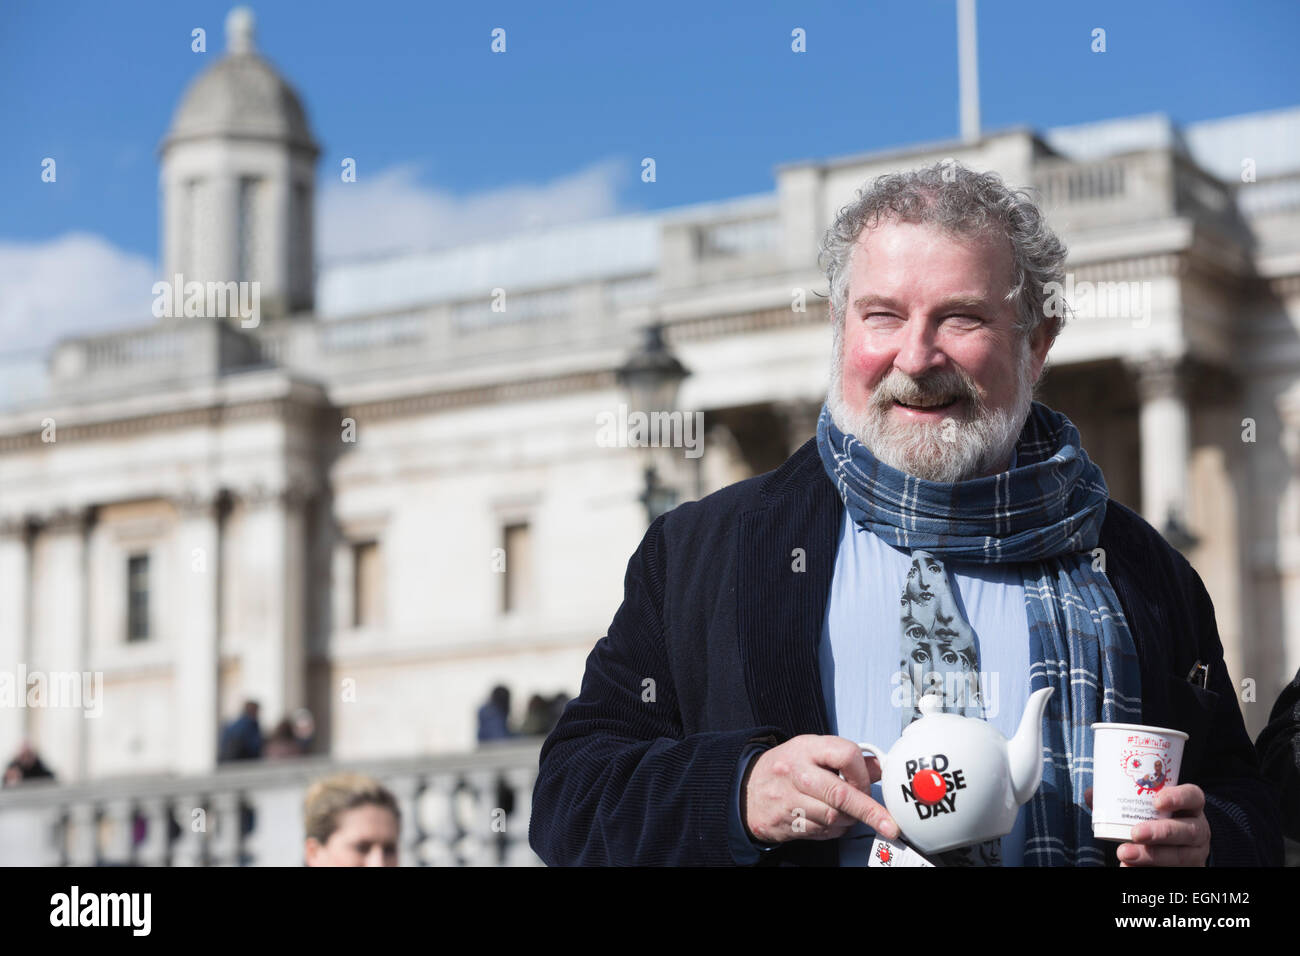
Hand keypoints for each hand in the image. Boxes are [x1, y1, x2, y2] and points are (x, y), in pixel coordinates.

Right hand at [743, 735, 899, 843]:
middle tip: (888, 823)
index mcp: (806, 748)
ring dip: (850, 820)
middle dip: (869, 811)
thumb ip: (843, 757)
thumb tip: (878, 768)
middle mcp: (796, 772)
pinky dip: (834, 830)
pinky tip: (831, 821)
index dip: (863, 773)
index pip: (845, 755)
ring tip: (849, 813)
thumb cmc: (784, 767)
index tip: (870, 782)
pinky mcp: (786, 824)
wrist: (745, 789)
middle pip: (840, 795)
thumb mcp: (811, 750)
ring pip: (833, 817)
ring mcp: (788, 800)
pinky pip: (822, 832)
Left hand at [1085, 785, 1210, 865]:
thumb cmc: (1153, 819)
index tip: (1156, 801)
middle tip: (1135, 833)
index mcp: (1190, 806)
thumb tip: (1090, 794)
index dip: (1178, 797)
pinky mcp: (1189, 869)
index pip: (1193, 796)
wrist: (1171, 848)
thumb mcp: (1143, 807)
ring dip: (1151, 856)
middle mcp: (1197, 828)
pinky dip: (1147, 870)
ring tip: (1124, 854)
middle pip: (1187, 830)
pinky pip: (1171, 871)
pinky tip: (1127, 867)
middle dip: (1160, 832)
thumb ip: (1118, 799)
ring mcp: (1195, 852)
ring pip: (1180, 855)